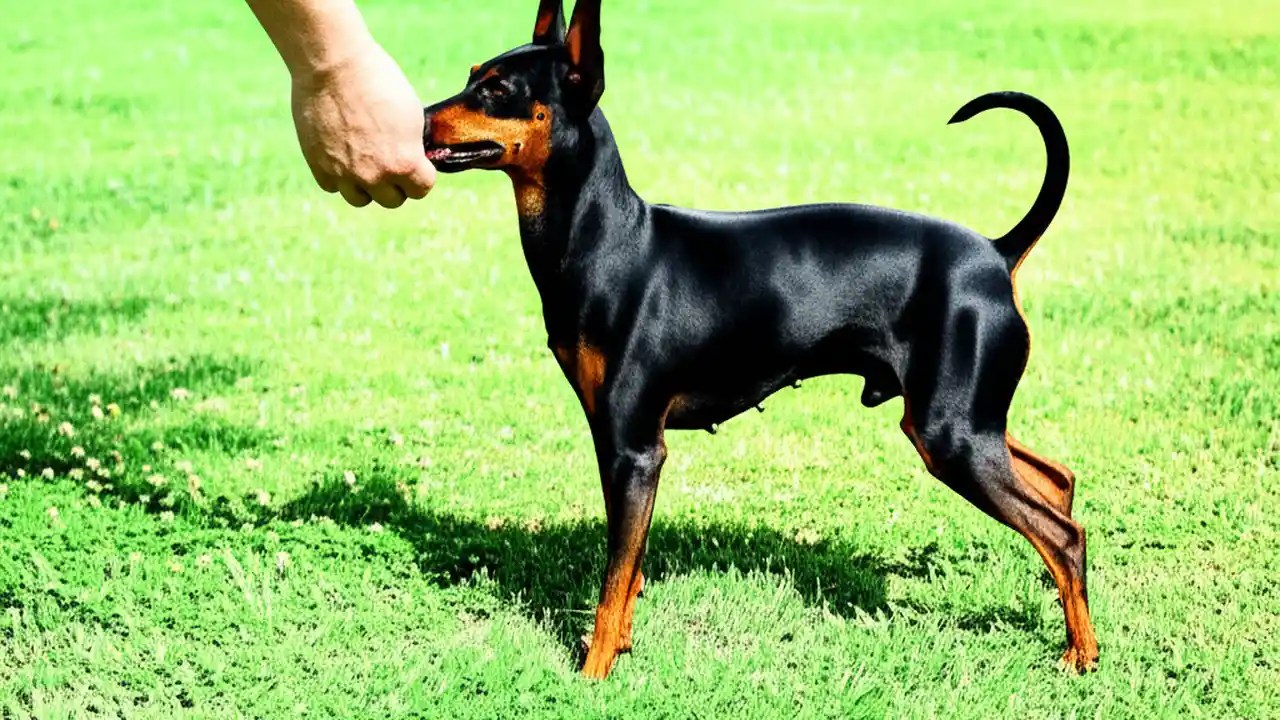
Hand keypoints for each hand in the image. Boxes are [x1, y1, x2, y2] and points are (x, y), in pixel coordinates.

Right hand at [290, 42, 435, 207]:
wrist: (334, 65)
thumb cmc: (378, 82)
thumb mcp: (412, 115)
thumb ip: (412, 146)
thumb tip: (414, 158)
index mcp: (404, 164)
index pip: (422, 189)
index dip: (421, 175)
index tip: (416, 163)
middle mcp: (375, 177)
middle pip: (392, 200)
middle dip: (395, 184)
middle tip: (390, 163)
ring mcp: (344, 175)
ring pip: (361, 199)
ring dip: (366, 187)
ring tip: (364, 164)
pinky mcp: (319, 166)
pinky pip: (332, 186)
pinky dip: (338, 176)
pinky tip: (341, 156)